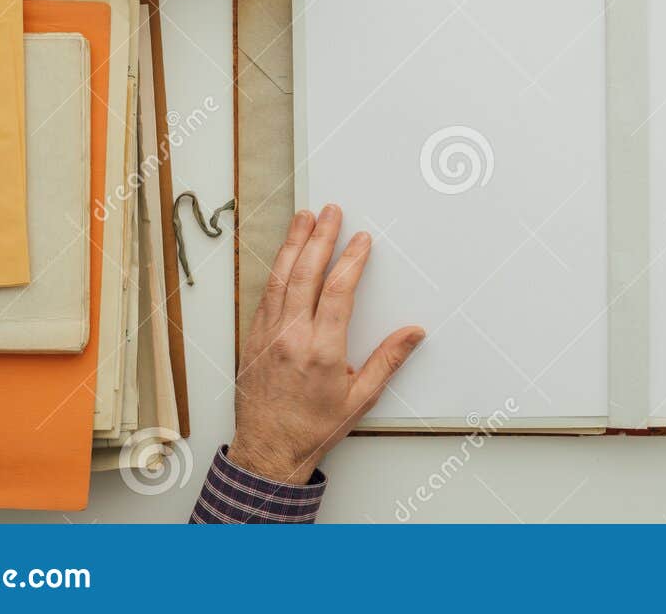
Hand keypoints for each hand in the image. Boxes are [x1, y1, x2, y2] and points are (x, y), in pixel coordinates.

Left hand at [228, 205, 424, 483]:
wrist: (267, 453)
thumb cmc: (311, 429)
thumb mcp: (360, 399)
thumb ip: (387, 360)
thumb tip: (413, 333)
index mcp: (322, 351)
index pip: (338, 291)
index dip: (351, 260)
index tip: (361, 239)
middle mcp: (291, 337)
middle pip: (305, 274)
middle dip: (320, 237)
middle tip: (331, 212)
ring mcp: (267, 336)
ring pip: (279, 278)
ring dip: (293, 244)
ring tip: (304, 219)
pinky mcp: (253, 340)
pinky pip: (265, 295)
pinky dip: (276, 270)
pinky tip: (284, 256)